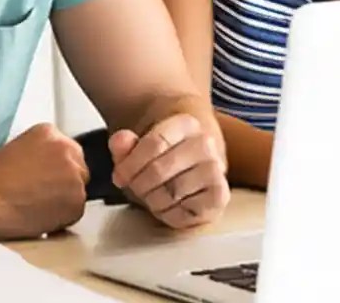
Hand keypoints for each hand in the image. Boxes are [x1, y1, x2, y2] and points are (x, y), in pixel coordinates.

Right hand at [0, 123, 89, 238]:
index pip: (68, 150)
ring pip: (79, 189)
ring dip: (65, 198)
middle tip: (42, 192)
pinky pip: (76, 210)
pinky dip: (63, 216)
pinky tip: (42, 214)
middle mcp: (67, 150)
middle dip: (65, 181)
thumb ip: (42, 152)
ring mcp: (75, 175)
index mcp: (50, 133)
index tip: (46, 177)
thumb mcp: (18, 148)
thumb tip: (51, 166)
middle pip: (78, 167)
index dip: (56, 168)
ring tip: (38, 204)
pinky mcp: (76, 201)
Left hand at [109, 114, 229, 228]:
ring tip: (152, 194)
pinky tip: (168, 204)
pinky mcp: (219, 196)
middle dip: (139, 184)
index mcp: (186, 123)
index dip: (130, 164)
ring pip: (170, 193)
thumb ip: (124, 143)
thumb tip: (120, 140)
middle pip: (159, 170)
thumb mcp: (140, 143)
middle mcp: (206, 144)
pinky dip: (168, 214)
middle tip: (135, 187)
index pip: (154, 143)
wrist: (193, 160)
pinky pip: (184, 213)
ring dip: (152, 200)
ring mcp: (215, 170)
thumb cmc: (164, 154)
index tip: (120, 175)